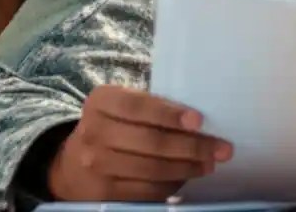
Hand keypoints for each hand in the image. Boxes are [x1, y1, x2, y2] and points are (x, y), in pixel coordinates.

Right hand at [48, 85, 232, 200]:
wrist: (73, 164)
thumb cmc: (112, 126)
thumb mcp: (120, 106)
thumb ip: (150, 106)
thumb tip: (200, 120)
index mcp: (101, 101)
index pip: (137, 106)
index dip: (169, 113)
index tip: (199, 120)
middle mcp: (94, 131)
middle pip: (150, 141)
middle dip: (192, 146)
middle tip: (221, 148)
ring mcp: (96, 165)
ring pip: (152, 169)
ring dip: (187, 167)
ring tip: (209, 164)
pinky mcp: (104, 193)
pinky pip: (147, 191)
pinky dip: (172, 185)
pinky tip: (186, 177)